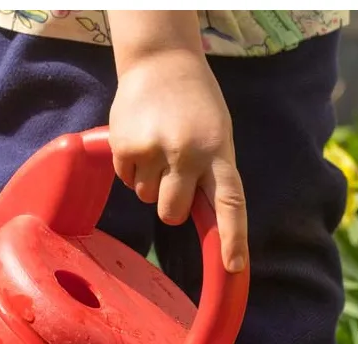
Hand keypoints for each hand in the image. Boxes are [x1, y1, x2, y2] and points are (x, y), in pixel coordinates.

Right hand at [108, 13, 247, 272]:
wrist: (161, 61)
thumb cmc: (197, 107)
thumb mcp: (218, 138)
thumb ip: (212, 175)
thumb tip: (208, 224)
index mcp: (219, 153)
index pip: (230, 204)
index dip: (233, 238)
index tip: (232, 267)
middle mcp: (188, 153)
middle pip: (171, 213)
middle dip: (170, 207)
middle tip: (172, 179)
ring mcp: (154, 149)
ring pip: (146, 197)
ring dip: (150, 181)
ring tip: (158, 147)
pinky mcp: (125, 145)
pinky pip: (125, 180)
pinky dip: (131, 167)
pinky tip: (141, 141)